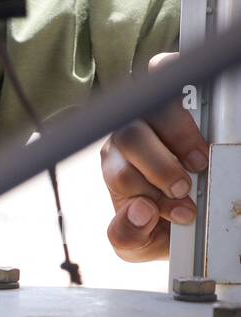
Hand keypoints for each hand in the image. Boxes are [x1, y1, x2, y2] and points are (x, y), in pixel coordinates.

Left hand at [101, 52, 208, 261]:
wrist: (187, 212)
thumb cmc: (157, 222)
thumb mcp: (136, 244)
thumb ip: (127, 235)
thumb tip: (139, 210)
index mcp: (116, 170)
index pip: (122, 175)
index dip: (149, 192)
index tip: (181, 211)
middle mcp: (126, 140)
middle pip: (130, 139)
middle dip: (161, 167)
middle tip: (185, 188)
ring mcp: (148, 114)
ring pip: (152, 108)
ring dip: (179, 135)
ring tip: (200, 163)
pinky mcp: (170, 90)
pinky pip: (164, 72)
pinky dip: (180, 85)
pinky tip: (200, 114)